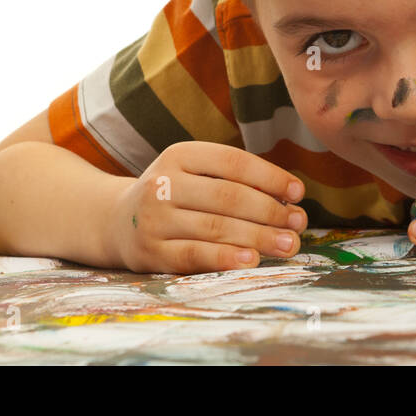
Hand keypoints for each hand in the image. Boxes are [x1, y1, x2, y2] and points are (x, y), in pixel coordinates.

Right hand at [107, 142, 308, 273]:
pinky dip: (226, 257)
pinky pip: (194, 254)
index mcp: (180, 155)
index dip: (270, 177)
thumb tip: (290, 199)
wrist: (116, 221)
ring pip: (215, 227)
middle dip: (270, 211)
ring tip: (289, 245)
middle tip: (299, 224)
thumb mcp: (195, 174)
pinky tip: (252, 260)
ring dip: (259, 237)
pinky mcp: (151, 252)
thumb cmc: (175, 195)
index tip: (299, 193)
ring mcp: (154, 218)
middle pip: (228, 197)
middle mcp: (163, 183)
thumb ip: (235, 180)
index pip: (233, 162)